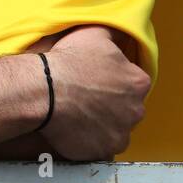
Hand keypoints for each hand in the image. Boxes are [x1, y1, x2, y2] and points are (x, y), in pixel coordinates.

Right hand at [39, 26, 150, 160]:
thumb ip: (114, 33)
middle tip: (84, 95)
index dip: (112, 79)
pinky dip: (88, 140)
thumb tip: (122, 31)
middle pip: (126, 107)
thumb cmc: (68, 61)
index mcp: (138, 82)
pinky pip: (98, 147)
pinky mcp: (102, 151)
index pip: (132, 82)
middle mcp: (136, 110)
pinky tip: (73, 128)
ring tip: (76, 113)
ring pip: (114, 128)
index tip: (94, 78)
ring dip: (100, 123)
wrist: (44, 90)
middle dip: (109, 103)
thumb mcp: (94, 33)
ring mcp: (120, 134)